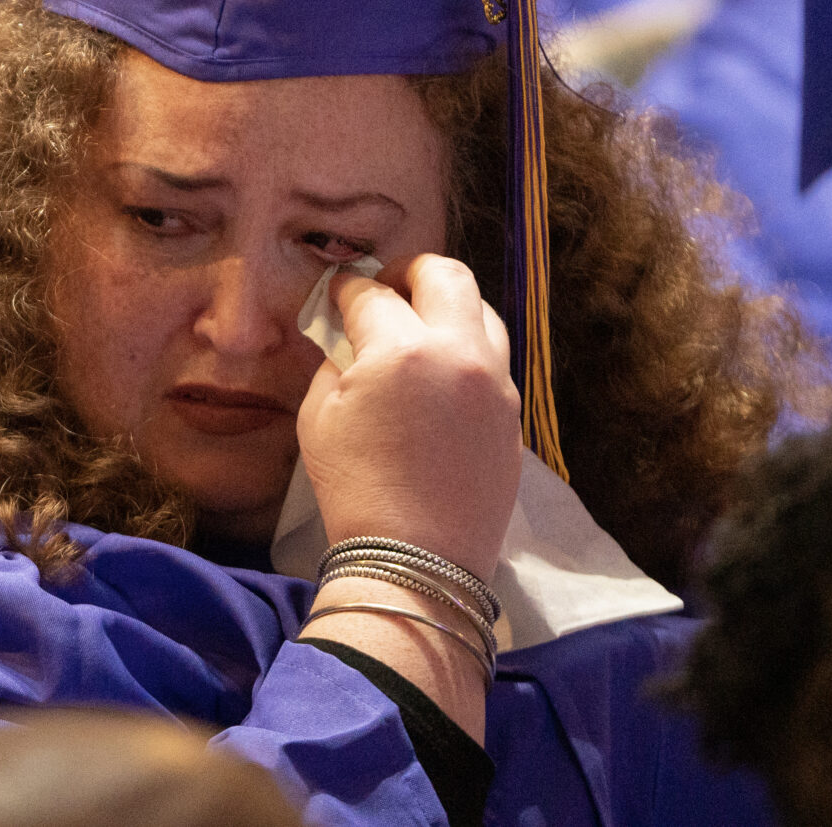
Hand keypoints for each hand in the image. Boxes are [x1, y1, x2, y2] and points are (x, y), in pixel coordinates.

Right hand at [296, 253, 520, 583]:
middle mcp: (457, 352)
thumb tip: (346, 340)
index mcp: (400, 349)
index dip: (346, 289)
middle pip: (445, 275)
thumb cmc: (354, 488)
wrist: (417, 560)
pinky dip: (465, 350)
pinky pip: (493, 359)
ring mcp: (495, 382)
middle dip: (409, 271)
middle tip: (386, 290)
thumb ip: (334, 362)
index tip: (336, 295)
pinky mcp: (513, 413)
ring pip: (483, 310)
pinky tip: (440, 375)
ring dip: (448, 306)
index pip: (370, 293)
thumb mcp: (318, 417)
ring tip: (422, 327)